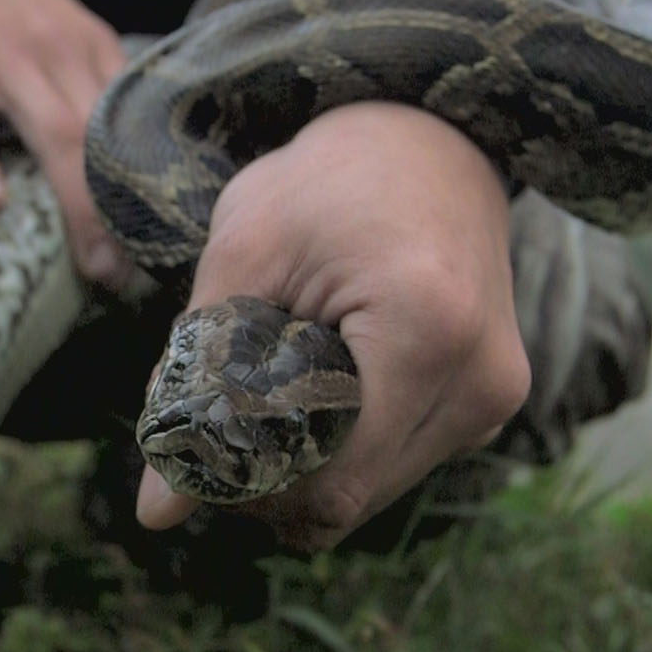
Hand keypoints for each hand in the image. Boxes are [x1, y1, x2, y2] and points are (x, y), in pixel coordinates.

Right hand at [0, 0, 130, 288]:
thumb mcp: (56, 27)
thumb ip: (84, 80)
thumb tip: (115, 148)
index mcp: (92, 49)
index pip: (134, 129)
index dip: (151, 192)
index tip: (163, 246)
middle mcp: (60, 53)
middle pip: (102, 144)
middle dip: (123, 216)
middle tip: (132, 278)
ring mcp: (4, 56)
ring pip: (53, 135)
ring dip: (77, 204)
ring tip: (92, 264)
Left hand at [134, 103, 532, 550]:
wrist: (429, 135)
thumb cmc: (327, 181)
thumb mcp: (245, 255)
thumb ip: (193, 382)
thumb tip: (155, 515)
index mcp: (426, 333)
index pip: (330, 483)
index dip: (251, 489)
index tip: (200, 450)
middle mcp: (481, 380)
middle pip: (352, 500)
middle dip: (271, 484)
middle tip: (220, 426)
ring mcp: (497, 396)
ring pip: (374, 493)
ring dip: (308, 467)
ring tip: (272, 390)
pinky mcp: (493, 401)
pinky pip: (398, 463)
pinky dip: (344, 447)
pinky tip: (320, 386)